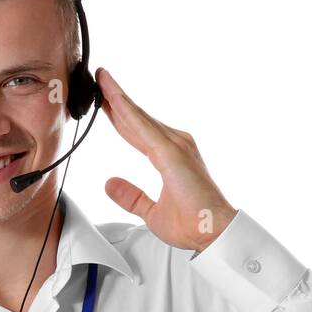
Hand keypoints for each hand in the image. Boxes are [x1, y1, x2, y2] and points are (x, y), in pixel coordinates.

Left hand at [95, 67, 236, 252]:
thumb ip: (131, 196)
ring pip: (138, 116)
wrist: (212, 233)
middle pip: (136, 117)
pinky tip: (114, 99)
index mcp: (169, 156)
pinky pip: (142, 128)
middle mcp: (174, 144)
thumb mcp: (151, 212)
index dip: (118, 115)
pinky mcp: (172, 152)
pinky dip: (127, 112)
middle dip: (115, 98)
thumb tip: (110, 184)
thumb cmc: (192, 224)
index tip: (102, 100)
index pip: (136, 131)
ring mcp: (174, 145)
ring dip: (118, 97)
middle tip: (98, 78)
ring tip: (102, 78)